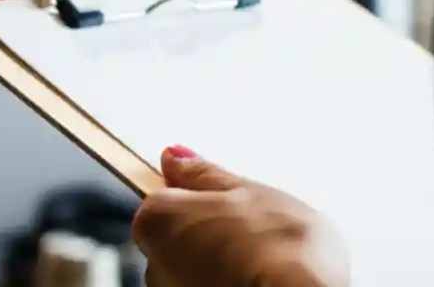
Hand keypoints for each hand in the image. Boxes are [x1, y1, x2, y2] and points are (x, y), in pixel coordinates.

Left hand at [134, 147, 350, 286]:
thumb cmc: (277, 246)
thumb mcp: (246, 191)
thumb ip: (203, 175)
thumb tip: (177, 159)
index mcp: (156, 223)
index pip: (161, 200)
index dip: (195, 197)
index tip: (223, 197)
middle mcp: (155, 267)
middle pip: (177, 239)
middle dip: (207, 231)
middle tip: (251, 228)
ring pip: (196, 270)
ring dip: (220, 262)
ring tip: (263, 260)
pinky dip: (231, 282)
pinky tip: (261, 279)